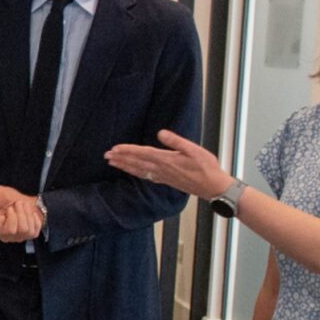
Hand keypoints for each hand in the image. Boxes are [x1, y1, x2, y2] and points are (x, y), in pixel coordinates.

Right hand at [0, 197, 44, 242]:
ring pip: (24, 229)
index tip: (2, 212)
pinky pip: (34, 231)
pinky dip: (34, 218)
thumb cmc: (1, 197)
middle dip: (17, 212)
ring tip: (22, 205)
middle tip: (15, 204)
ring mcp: (14, 237)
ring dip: (26, 212)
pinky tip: (30, 213)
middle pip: (10, 229)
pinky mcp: (27, 236)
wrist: (19, 200)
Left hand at [105, 129, 229, 200]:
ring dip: (125, 166)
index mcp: (167, 160)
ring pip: (139, 171)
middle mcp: (162, 169)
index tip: (114, 148)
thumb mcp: (194, 150)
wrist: (213, 186)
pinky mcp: (166, 181)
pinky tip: (133, 172)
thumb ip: (176, 141)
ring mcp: (163, 177)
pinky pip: (146, 177)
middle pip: (136, 163)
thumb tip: (160, 133)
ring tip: (113, 163)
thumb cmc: (206, 167)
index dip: (127, 150)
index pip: (142, 153)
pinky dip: (136, 173)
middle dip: (120, 159)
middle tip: (106, 156)